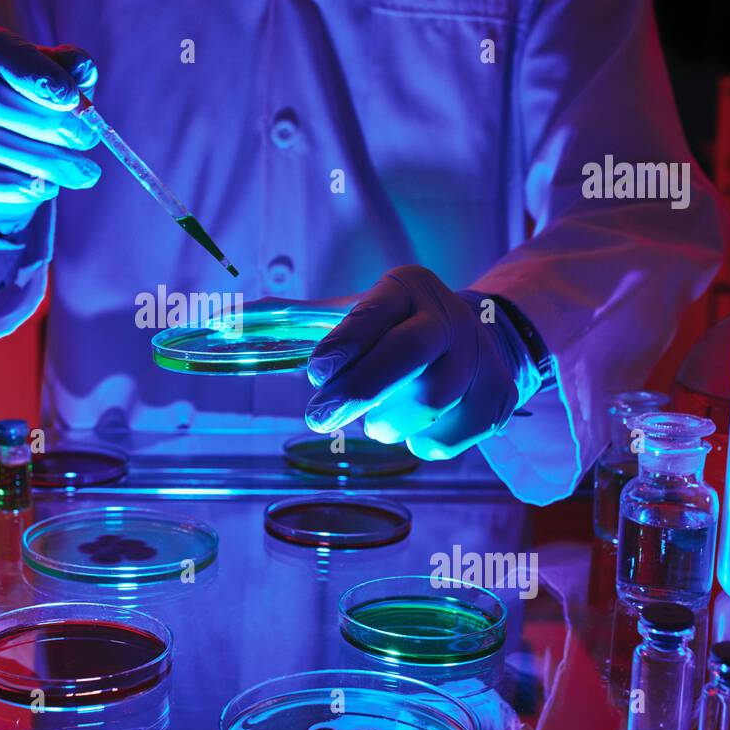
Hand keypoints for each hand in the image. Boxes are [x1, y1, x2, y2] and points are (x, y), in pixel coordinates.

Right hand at [0, 16, 101, 233]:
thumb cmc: (22, 95)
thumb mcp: (48, 72)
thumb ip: (67, 67)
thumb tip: (81, 70)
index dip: (33, 73)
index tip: (71, 98)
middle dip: (44, 124)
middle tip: (86, 141)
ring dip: (35, 161)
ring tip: (80, 172)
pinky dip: (8, 186)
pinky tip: (44, 188)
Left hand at [304, 266, 521, 460]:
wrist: (480, 342)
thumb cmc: (398, 332)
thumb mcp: (362, 314)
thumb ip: (308, 322)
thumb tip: (233, 319)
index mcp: (408, 287)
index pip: (373, 314)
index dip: (343, 344)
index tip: (314, 373)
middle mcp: (449, 315)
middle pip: (405, 355)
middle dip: (357, 391)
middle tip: (318, 418)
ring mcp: (479, 356)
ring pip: (427, 403)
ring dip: (387, 423)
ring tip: (377, 422)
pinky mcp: (496, 398)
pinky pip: (445, 437)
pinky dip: (418, 442)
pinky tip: (414, 427)